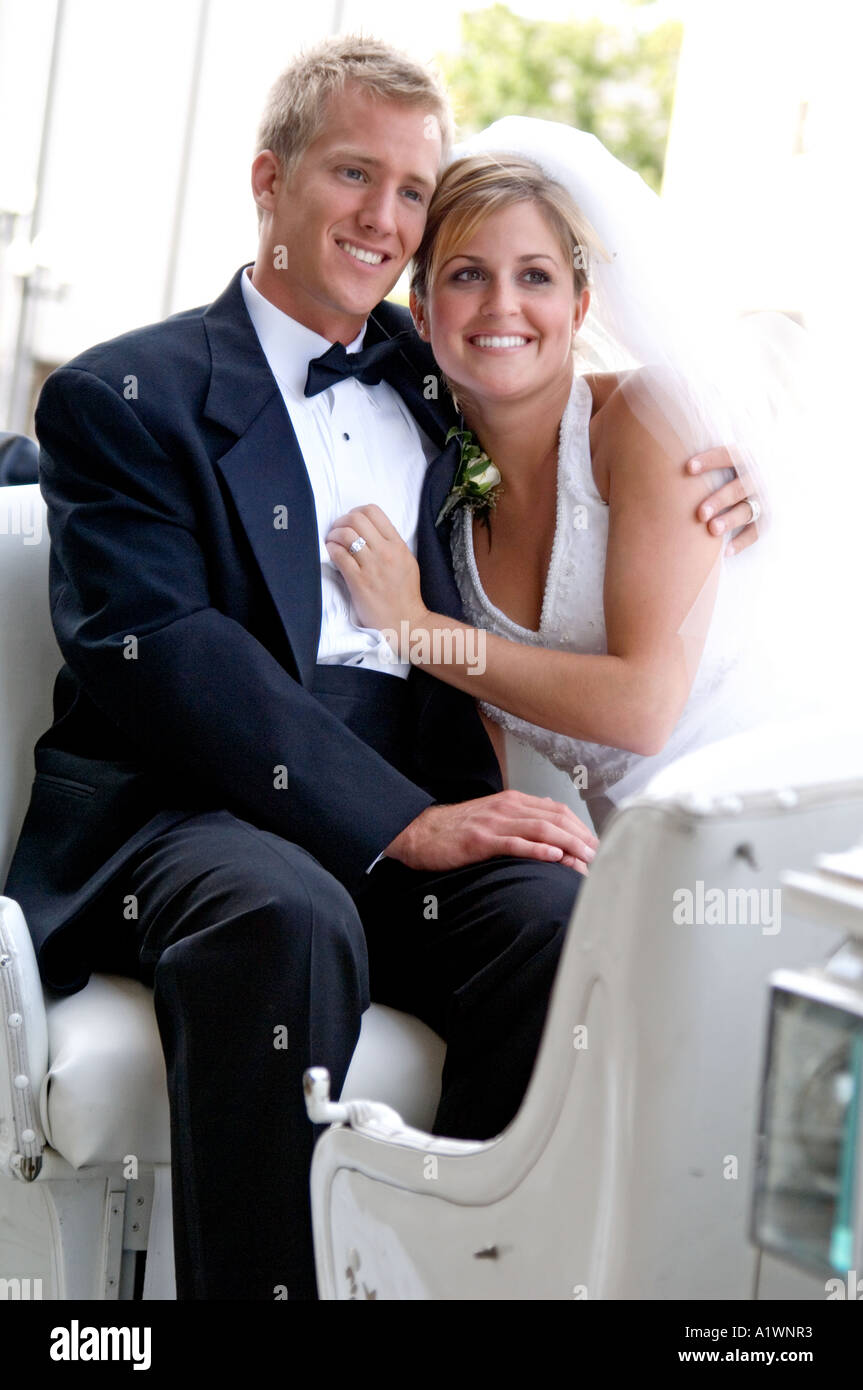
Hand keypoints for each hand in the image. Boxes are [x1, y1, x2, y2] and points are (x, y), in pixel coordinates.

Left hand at [326, 503, 427, 643]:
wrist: (405, 621)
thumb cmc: (405, 594)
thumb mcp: (407, 562)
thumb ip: (391, 544)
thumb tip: (370, 531)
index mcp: (398, 545)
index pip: (373, 511)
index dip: (356, 512)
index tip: (351, 522)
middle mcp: (386, 552)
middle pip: (356, 518)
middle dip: (341, 521)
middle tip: (337, 531)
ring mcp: (372, 566)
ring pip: (345, 534)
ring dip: (333, 535)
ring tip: (332, 542)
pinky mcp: (359, 581)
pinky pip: (339, 555)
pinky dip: (331, 550)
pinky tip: (332, 554)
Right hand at [384, 791, 598, 875]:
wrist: (420, 832)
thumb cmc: (456, 829)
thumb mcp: (493, 817)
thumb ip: (521, 819)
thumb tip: (550, 823)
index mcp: (512, 801)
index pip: (556, 810)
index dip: (580, 827)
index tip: (595, 844)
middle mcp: (507, 807)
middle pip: (554, 818)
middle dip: (581, 837)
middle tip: (599, 855)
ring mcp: (494, 823)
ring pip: (540, 829)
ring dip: (568, 844)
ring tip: (585, 859)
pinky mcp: (480, 841)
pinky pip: (514, 843)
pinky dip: (537, 849)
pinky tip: (554, 856)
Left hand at [686, 447, 760, 554]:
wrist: (769, 474)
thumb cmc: (723, 467)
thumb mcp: (721, 455)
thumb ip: (698, 454)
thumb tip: (656, 443)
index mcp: (744, 456)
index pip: (729, 455)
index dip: (710, 461)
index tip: (688, 468)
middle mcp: (756, 477)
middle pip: (738, 488)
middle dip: (719, 500)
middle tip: (700, 513)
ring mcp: (763, 498)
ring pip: (747, 511)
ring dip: (730, 521)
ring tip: (711, 530)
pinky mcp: (766, 518)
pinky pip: (756, 532)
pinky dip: (742, 542)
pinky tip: (724, 552)